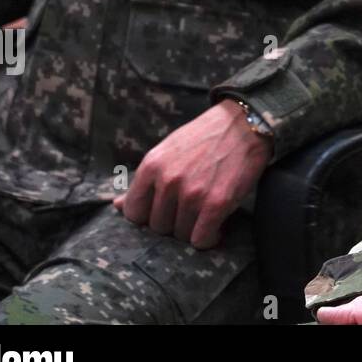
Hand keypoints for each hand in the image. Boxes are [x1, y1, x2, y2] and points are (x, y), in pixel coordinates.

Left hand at [114, 99, 271, 248]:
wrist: (245, 123)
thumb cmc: (205, 137)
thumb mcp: (168, 151)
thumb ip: (145, 180)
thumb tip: (117, 206)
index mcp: (152, 166)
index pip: (134, 214)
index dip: (150, 216)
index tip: (166, 211)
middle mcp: (169, 180)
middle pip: (159, 227)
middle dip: (174, 222)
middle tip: (191, 209)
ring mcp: (192, 193)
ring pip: (181, 235)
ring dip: (194, 229)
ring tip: (206, 214)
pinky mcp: (217, 202)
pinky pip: (202, 239)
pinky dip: (209, 237)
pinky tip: (217, 225)